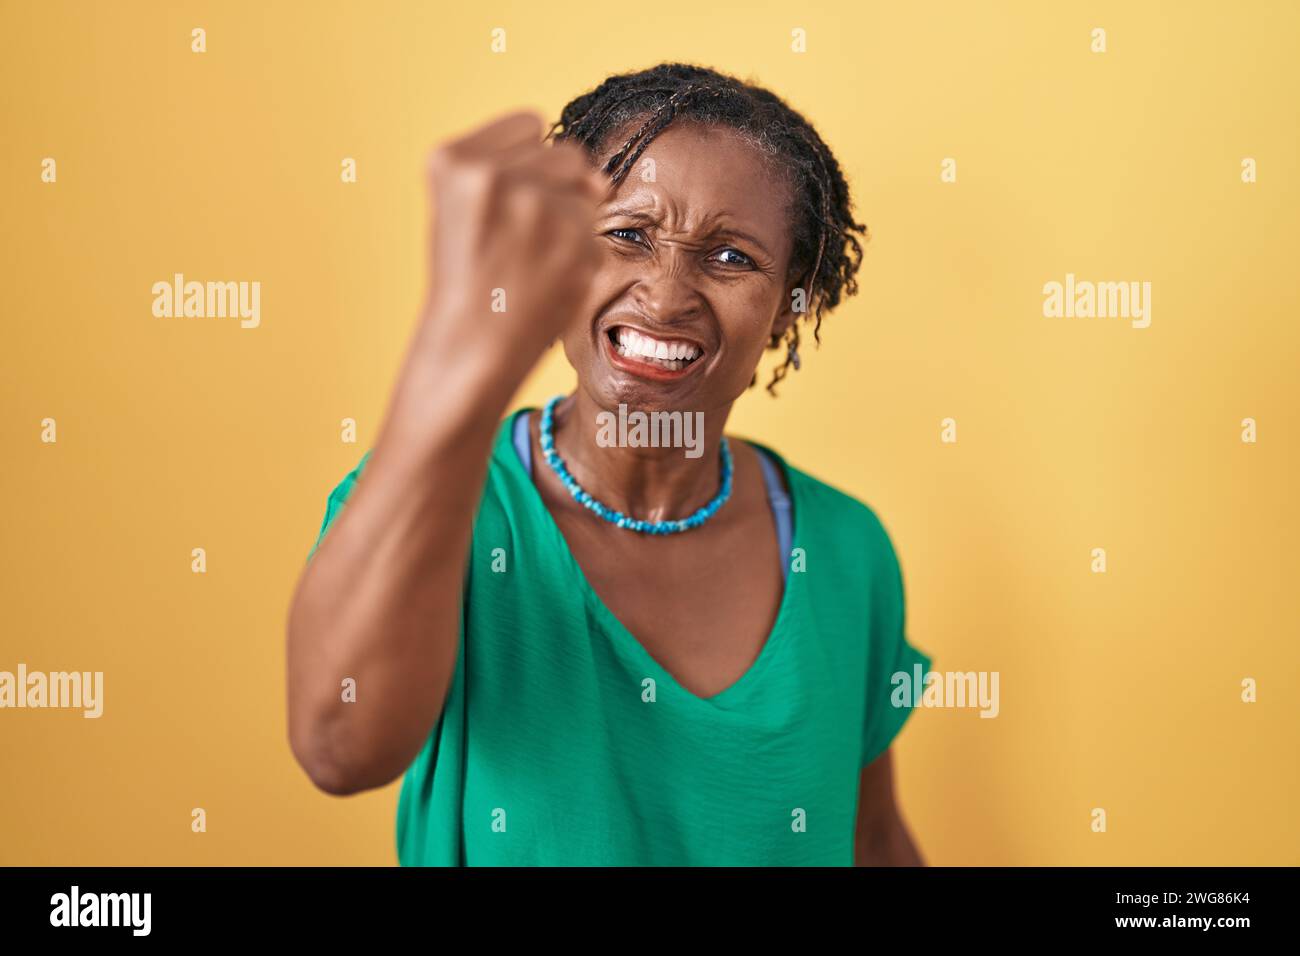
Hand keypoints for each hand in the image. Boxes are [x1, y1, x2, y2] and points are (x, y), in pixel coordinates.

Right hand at [416, 110, 608, 381]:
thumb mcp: (461, 206)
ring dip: (571, 222)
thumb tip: (602, 178)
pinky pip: (596, 231)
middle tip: (524, 236)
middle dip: (557, 189)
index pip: (529, 123)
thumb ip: (513, 168)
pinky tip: (547, 279)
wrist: (470, 346)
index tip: (508, 198)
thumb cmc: (468, 276)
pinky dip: (580, 254)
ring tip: (531, 259)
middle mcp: (494, 176)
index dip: (527, 161)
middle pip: (568, 154)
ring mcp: (537, 207)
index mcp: (454, 161)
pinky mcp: (573, 240)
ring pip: (587, 192)